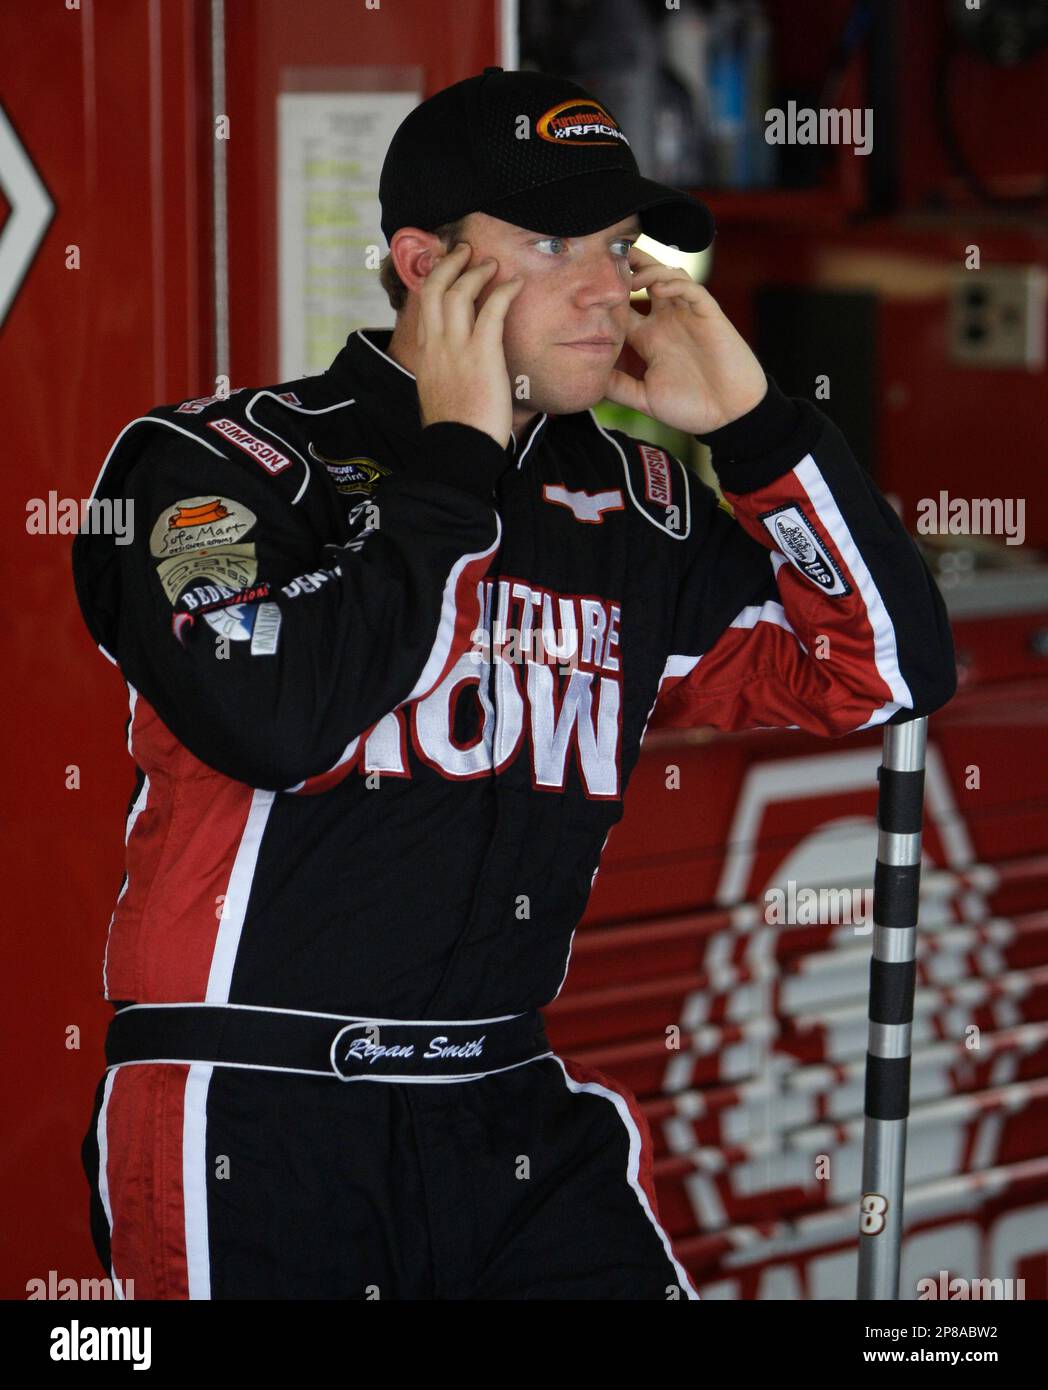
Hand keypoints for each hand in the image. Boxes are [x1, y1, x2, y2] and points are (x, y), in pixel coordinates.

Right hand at [415, 242, 523, 449]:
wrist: (458, 448)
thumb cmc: (454, 429)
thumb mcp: (437, 393)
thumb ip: (442, 372)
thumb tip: (450, 370)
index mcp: (424, 353)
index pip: (423, 304)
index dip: (434, 278)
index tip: (445, 268)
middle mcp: (436, 344)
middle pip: (436, 287)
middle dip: (450, 263)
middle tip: (465, 252)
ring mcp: (458, 347)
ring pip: (461, 291)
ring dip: (477, 272)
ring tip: (492, 264)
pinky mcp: (483, 354)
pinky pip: (492, 310)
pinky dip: (504, 291)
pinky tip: (515, 284)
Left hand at [605, 246, 767, 434]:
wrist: (729, 416)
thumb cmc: (690, 408)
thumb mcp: (644, 399)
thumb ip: (618, 387)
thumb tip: (588, 378)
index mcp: (648, 338)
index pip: (622, 308)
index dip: (606, 296)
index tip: (585, 289)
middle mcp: (666, 321)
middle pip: (644, 280)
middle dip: (627, 266)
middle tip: (607, 258)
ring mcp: (687, 315)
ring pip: (667, 276)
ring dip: (649, 270)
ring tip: (631, 275)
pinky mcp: (708, 315)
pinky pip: (691, 289)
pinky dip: (675, 283)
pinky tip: (658, 287)